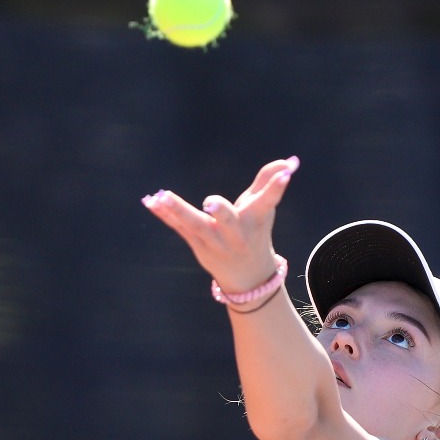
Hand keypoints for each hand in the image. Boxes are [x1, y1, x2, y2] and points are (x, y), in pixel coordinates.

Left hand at [141, 157, 297, 293]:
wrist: (247, 278)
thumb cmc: (255, 233)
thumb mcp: (264, 209)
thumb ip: (270, 182)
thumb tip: (289, 161)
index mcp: (255, 220)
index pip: (268, 201)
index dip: (276, 187)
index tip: (287, 175)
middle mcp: (236, 233)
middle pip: (228, 221)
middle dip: (221, 211)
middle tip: (211, 202)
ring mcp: (214, 241)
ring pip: (196, 224)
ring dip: (178, 210)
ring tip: (162, 196)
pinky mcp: (196, 243)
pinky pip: (178, 227)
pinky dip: (164, 214)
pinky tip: (150, 201)